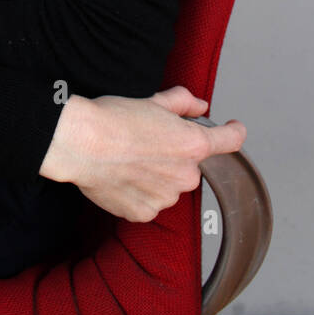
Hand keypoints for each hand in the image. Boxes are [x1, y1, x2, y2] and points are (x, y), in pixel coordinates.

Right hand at [39, 85, 246, 221]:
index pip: (229, 140)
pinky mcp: (145, 213)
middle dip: (174, 155)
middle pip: (190, 165)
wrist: (80, 144)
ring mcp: (166, 198)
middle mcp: (186, 175)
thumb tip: (199, 106)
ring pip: (169, 186)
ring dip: (157, 175)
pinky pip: (149, 202)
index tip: (233, 129)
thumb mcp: (152, 101)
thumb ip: (183, 103)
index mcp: (193, 145)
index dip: (233, 132)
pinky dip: (139, 192)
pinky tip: (121, 176)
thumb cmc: (113, 119)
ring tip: (128, 160)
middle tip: (147, 141)